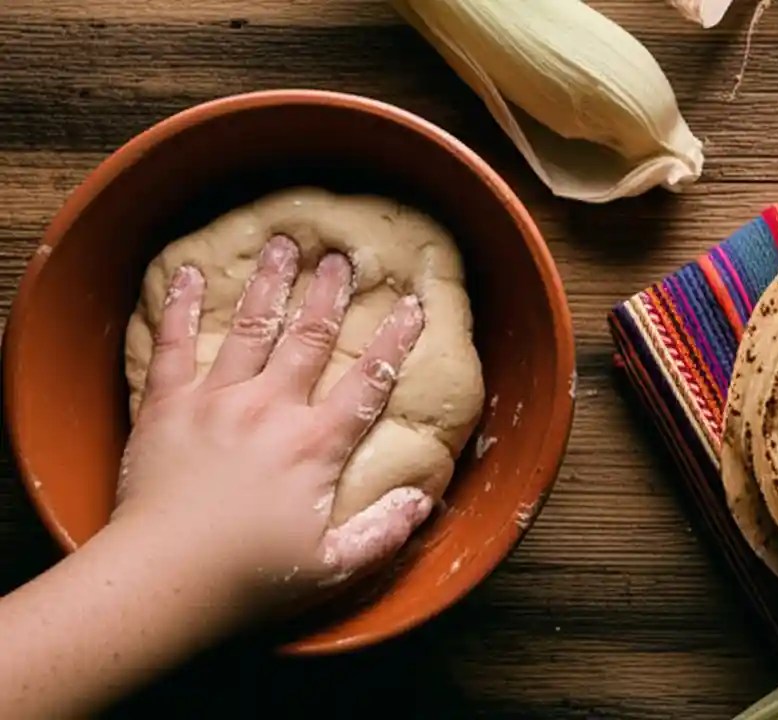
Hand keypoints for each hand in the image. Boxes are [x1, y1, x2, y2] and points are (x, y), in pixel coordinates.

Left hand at [114, 234, 431, 601]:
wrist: (161, 579)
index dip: (395, 341)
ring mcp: (217, 401)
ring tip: (284, 245)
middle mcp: (271, 409)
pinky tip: (186, 274)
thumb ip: (383, 532)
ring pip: (250, 328)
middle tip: (341, 257)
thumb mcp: (333, 568)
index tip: (412, 306)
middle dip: (328, 293)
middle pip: (308, 338)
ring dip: (270, 284)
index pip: (367, 381)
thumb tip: (423, 501)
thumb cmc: (248, 579)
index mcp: (315, 445)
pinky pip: (174, 345)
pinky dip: (179, 307)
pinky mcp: (168, 406)